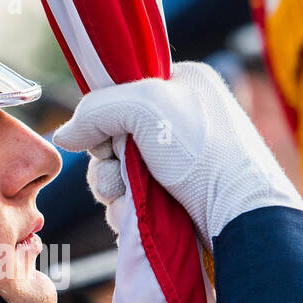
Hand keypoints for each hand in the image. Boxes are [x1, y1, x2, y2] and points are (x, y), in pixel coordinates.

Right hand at [53, 61, 302, 248]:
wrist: (239, 216)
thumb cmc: (204, 152)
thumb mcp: (146, 106)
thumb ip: (96, 110)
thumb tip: (63, 136)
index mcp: (182, 85)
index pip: (121, 92)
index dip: (105, 115)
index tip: (107, 134)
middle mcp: (180, 122)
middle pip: (112, 136)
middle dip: (105, 159)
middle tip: (119, 169)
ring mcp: (176, 164)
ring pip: (116, 172)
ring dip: (111, 187)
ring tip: (130, 197)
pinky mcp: (173, 200)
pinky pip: (129, 201)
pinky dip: (126, 210)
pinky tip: (137, 215)